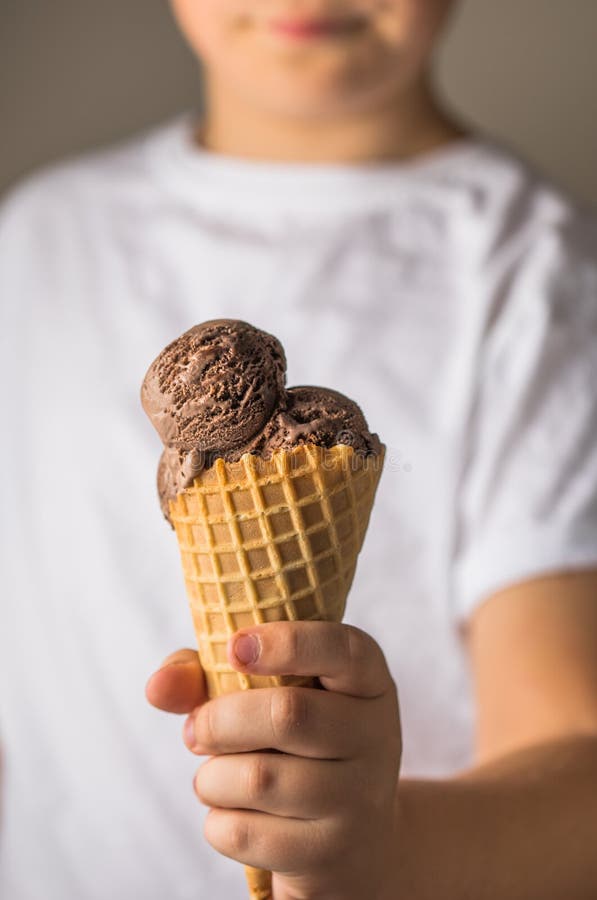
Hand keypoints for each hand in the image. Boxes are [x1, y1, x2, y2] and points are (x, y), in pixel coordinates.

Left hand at [146, 622, 401, 899]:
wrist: (351, 845)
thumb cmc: (296, 749)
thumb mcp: (268, 698)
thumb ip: (209, 675)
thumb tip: (158, 686)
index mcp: (367, 682)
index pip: (342, 649)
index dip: (288, 643)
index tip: (234, 648)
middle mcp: (376, 736)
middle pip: (287, 714)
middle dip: (219, 720)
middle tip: (194, 730)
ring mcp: (360, 799)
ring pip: (259, 778)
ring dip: (212, 778)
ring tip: (215, 777)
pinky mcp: (332, 854)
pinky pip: (247, 834)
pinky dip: (219, 823)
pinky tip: (236, 817)